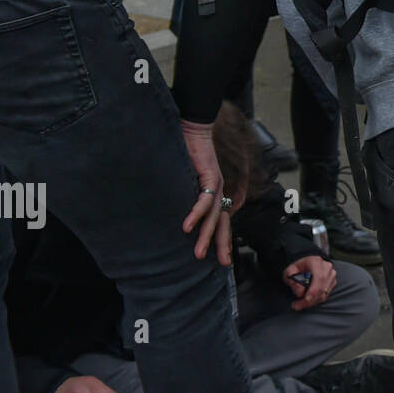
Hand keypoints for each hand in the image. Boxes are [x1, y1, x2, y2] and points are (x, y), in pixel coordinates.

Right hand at [179, 119, 231, 265]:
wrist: (191, 128)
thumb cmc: (184, 153)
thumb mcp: (182, 181)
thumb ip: (181, 196)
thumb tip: (170, 217)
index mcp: (213, 194)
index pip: (221, 221)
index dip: (222, 239)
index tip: (222, 260)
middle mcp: (218, 191)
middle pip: (222, 223)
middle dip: (221, 244)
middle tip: (220, 264)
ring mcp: (215, 185)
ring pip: (214, 216)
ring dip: (206, 236)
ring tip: (199, 254)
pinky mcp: (209, 176)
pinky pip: (203, 200)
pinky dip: (196, 214)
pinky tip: (187, 228)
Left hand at [284, 255, 336, 310]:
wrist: (305, 265)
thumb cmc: (297, 268)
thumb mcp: (289, 272)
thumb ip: (293, 281)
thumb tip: (300, 292)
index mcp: (316, 262)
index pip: (319, 277)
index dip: (314, 290)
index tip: (305, 299)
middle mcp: (326, 267)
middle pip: (322, 287)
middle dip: (309, 300)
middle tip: (297, 306)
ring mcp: (331, 275)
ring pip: (323, 294)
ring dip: (311, 302)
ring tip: (299, 305)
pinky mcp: (332, 282)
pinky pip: (325, 295)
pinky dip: (315, 301)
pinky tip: (306, 301)